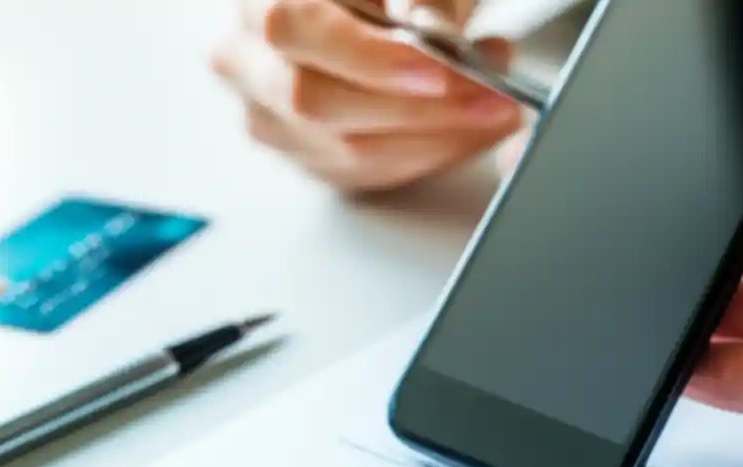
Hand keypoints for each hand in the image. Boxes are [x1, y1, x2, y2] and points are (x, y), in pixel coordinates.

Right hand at [211, 0, 523, 191]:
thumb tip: (435, 31)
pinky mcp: (304, 155)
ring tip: (496, 110)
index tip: (438, 71)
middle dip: (416, 107)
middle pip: (316, 101)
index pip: (295, 29)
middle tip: (489, 97)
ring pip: (346, 150)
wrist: (370, 11)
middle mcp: (246, 56)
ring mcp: (269, 113)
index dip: (368, 58)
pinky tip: (470, 132)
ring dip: (436, 137)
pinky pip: (366, 173)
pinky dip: (429, 155)